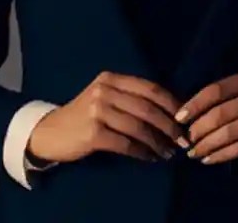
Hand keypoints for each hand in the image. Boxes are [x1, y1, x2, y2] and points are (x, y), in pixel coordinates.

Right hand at [26, 71, 181, 163]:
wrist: (50, 132)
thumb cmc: (84, 116)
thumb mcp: (105, 97)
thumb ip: (131, 98)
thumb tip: (171, 113)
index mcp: (111, 78)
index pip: (151, 88)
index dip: (172, 104)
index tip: (186, 120)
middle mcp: (104, 91)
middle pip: (148, 108)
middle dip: (170, 127)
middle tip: (183, 141)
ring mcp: (97, 111)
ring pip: (139, 128)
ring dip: (158, 143)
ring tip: (169, 153)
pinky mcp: (93, 133)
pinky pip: (126, 144)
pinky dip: (142, 153)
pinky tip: (149, 158)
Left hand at [175, 71, 237, 164]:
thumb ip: (221, 100)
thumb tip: (186, 117)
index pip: (215, 90)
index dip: (195, 104)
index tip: (179, 118)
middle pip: (221, 112)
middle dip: (199, 129)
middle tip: (186, 141)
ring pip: (230, 132)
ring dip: (208, 145)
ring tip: (194, 153)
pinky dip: (222, 154)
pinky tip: (209, 159)